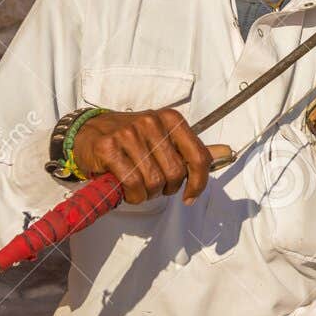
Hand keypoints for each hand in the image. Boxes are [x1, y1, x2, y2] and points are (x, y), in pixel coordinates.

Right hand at [71, 108, 213, 205]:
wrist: (88, 132)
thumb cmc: (131, 140)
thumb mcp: (164, 139)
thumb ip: (192, 149)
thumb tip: (226, 152)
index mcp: (171, 120)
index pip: (198, 156)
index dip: (199, 182)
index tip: (190, 196)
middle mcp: (152, 123)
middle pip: (175, 173)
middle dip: (166, 189)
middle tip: (153, 186)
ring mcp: (129, 133)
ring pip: (153, 181)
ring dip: (147, 194)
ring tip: (138, 186)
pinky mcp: (108, 147)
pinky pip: (132, 183)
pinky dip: (132, 195)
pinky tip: (127, 190)